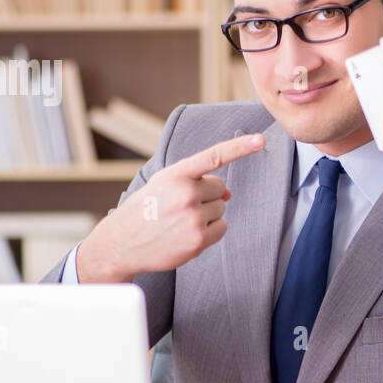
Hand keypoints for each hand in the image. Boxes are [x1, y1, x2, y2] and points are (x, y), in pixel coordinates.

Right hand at [78, 131, 265, 281]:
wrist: (122, 242)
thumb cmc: (145, 210)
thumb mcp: (163, 185)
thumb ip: (195, 182)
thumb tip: (228, 194)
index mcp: (176, 174)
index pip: (213, 156)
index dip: (240, 147)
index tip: (260, 140)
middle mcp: (186, 193)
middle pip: (221, 188)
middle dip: (207, 196)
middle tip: (181, 206)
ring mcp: (193, 217)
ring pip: (221, 208)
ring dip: (208, 214)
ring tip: (180, 221)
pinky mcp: (199, 239)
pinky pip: (222, 228)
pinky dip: (211, 230)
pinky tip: (188, 233)